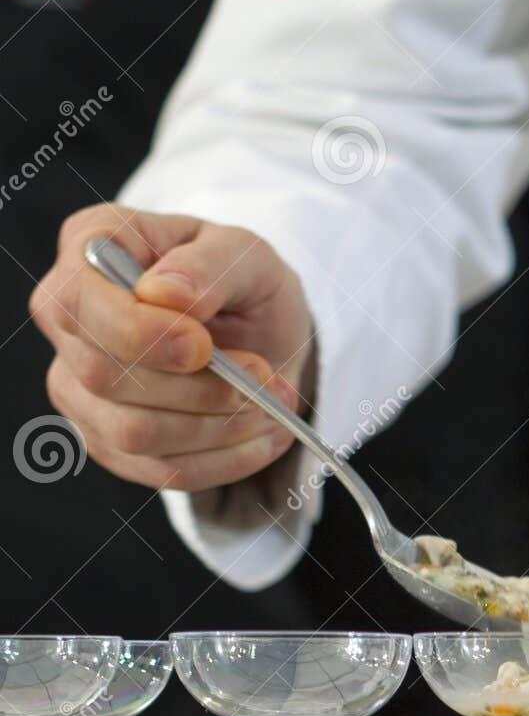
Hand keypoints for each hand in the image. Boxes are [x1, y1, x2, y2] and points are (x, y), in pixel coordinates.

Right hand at [30, 205, 313, 491]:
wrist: (262, 328)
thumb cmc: (243, 278)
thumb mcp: (248, 253)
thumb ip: (210, 265)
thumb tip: (164, 293)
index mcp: (92, 245)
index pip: (76, 302)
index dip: (136, 333)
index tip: (203, 346)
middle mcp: (70, 317)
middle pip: (104, 376)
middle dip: (199, 387)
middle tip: (265, 376)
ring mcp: (79, 383)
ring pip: (132, 432)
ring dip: (219, 427)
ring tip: (273, 404)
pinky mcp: (108, 436)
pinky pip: (159, 470)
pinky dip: (224, 459)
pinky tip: (265, 436)